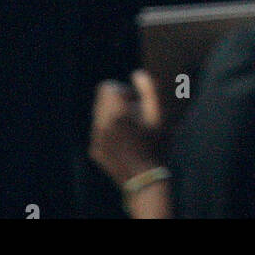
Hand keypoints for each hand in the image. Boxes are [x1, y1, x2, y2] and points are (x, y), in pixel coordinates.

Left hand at [90, 70, 165, 188]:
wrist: (146, 180)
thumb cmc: (156, 145)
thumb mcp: (159, 116)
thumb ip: (149, 90)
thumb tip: (136, 74)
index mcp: (117, 113)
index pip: (108, 87)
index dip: (123, 91)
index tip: (135, 104)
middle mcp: (102, 124)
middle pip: (102, 100)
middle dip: (117, 103)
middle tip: (134, 116)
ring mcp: (96, 138)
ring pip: (99, 115)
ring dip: (112, 117)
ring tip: (130, 131)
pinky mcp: (94, 150)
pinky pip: (98, 131)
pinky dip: (109, 132)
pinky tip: (124, 144)